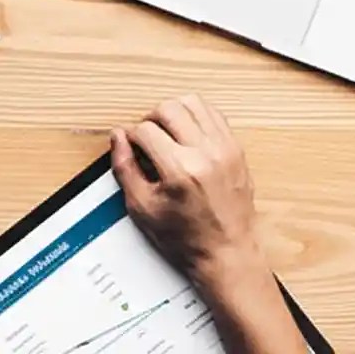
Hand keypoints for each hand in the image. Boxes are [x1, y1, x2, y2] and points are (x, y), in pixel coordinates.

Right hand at [111, 97, 307, 353]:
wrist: (227, 252)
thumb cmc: (186, 238)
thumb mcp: (143, 208)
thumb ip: (125, 168)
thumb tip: (118, 138)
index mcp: (180, 170)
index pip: (145, 130)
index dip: (130, 135)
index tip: (128, 144)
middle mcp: (205, 153)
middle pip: (168, 108)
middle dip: (150, 119)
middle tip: (146, 138)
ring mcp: (225, 148)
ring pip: (193, 103)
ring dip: (174, 112)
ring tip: (166, 132)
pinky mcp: (236, 149)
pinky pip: (214, 114)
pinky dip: (196, 117)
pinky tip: (186, 134)